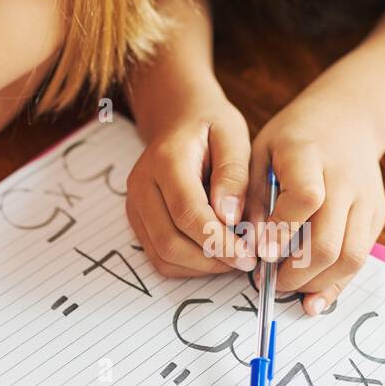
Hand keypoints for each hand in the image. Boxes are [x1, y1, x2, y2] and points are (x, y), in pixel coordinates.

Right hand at [125, 89, 256, 276]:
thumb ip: (234, 174)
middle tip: (246, 260)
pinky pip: (159, 256)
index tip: (249, 255)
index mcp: (165, 161)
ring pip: (163, 256)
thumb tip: (230, 217)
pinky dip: (189, 265)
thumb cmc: (210, 125)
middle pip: (170, 241)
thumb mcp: (233, 135)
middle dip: (212, 260)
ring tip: (233, 257)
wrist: (178, 118)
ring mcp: (136, 205)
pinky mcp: (138, 220)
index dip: (218, 241)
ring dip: (201, 267)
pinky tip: (215, 254)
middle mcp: (142, 185)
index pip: (187, 213)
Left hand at [248, 94, 384, 314]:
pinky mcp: (375, 218)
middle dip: (295, 273)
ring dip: (317, 284)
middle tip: (267, 281)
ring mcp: (366, 202)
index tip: (261, 254)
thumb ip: (252, 195)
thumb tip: (248, 245)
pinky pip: (360, 260)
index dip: (282, 231)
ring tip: (288, 288)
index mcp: (311, 156)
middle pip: (329, 242)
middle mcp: (347, 181)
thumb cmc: (297, 136)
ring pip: (350, 259)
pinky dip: (335, 283)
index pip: (306, 198)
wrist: (350, 117)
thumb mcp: (262, 151)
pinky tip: (312, 296)